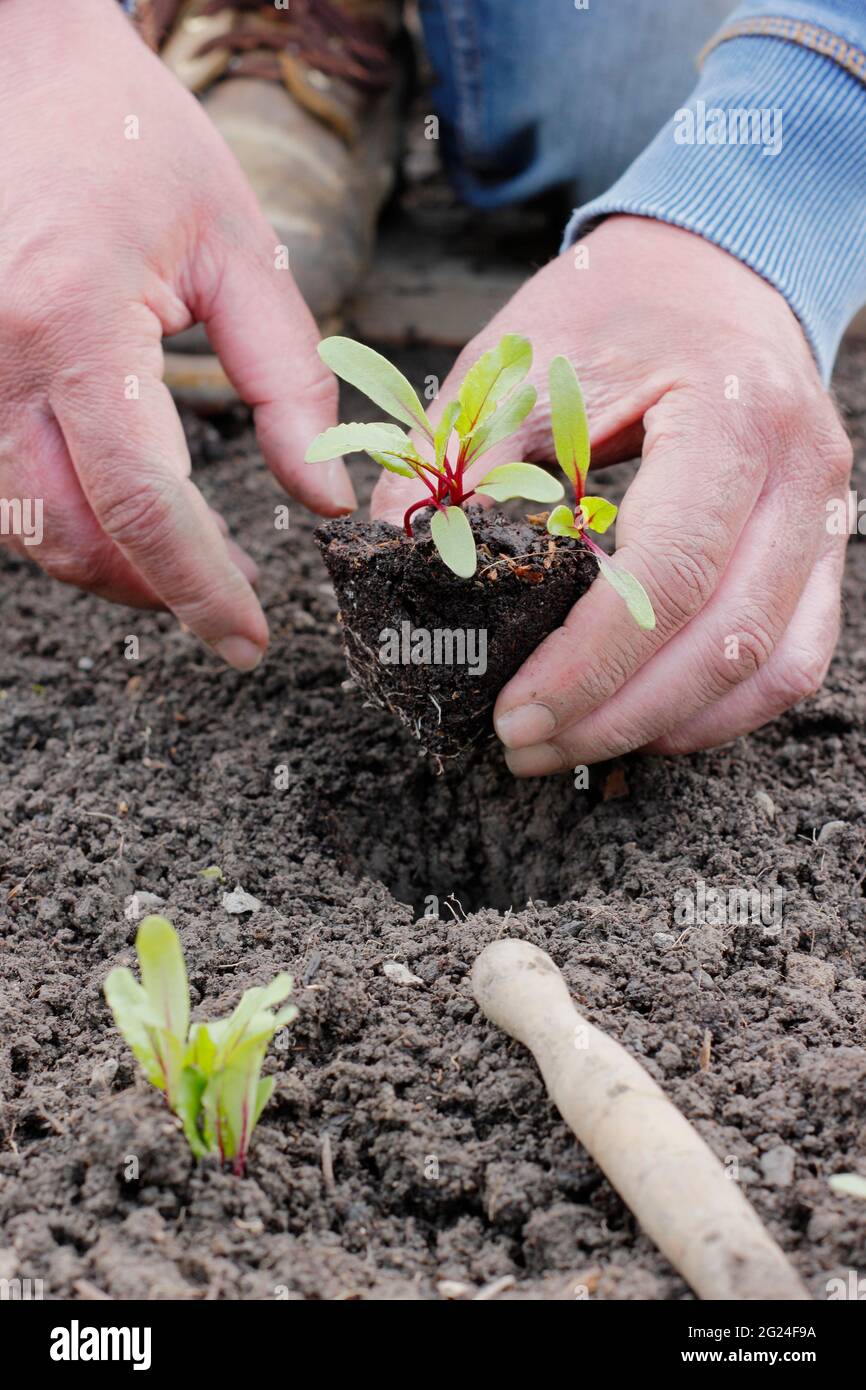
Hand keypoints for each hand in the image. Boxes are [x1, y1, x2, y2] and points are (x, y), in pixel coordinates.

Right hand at [0, 0, 354, 668]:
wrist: (16, 64)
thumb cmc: (134, 141)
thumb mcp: (239, 250)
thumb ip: (289, 384)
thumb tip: (318, 498)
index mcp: (73, 323)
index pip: (142, 502)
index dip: (201, 587)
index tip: (249, 642)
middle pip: (70, 538)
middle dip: (153, 588)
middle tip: (223, 598)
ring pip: (24, 529)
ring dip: (106, 563)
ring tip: (178, 556)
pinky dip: (63, 518)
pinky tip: (117, 506)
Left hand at [372, 217, 851, 771]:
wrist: (714, 270)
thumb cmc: (613, 312)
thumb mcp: (519, 364)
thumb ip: (456, 458)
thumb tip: (394, 557)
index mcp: (730, 413)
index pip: (670, 572)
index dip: (590, 665)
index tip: (513, 716)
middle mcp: (801, 471)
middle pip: (725, 639)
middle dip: (618, 716)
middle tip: (526, 748)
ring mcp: (826, 514)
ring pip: (770, 665)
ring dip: (670, 725)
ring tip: (577, 745)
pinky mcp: (823, 548)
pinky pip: (794, 657)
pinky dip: (723, 708)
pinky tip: (648, 722)